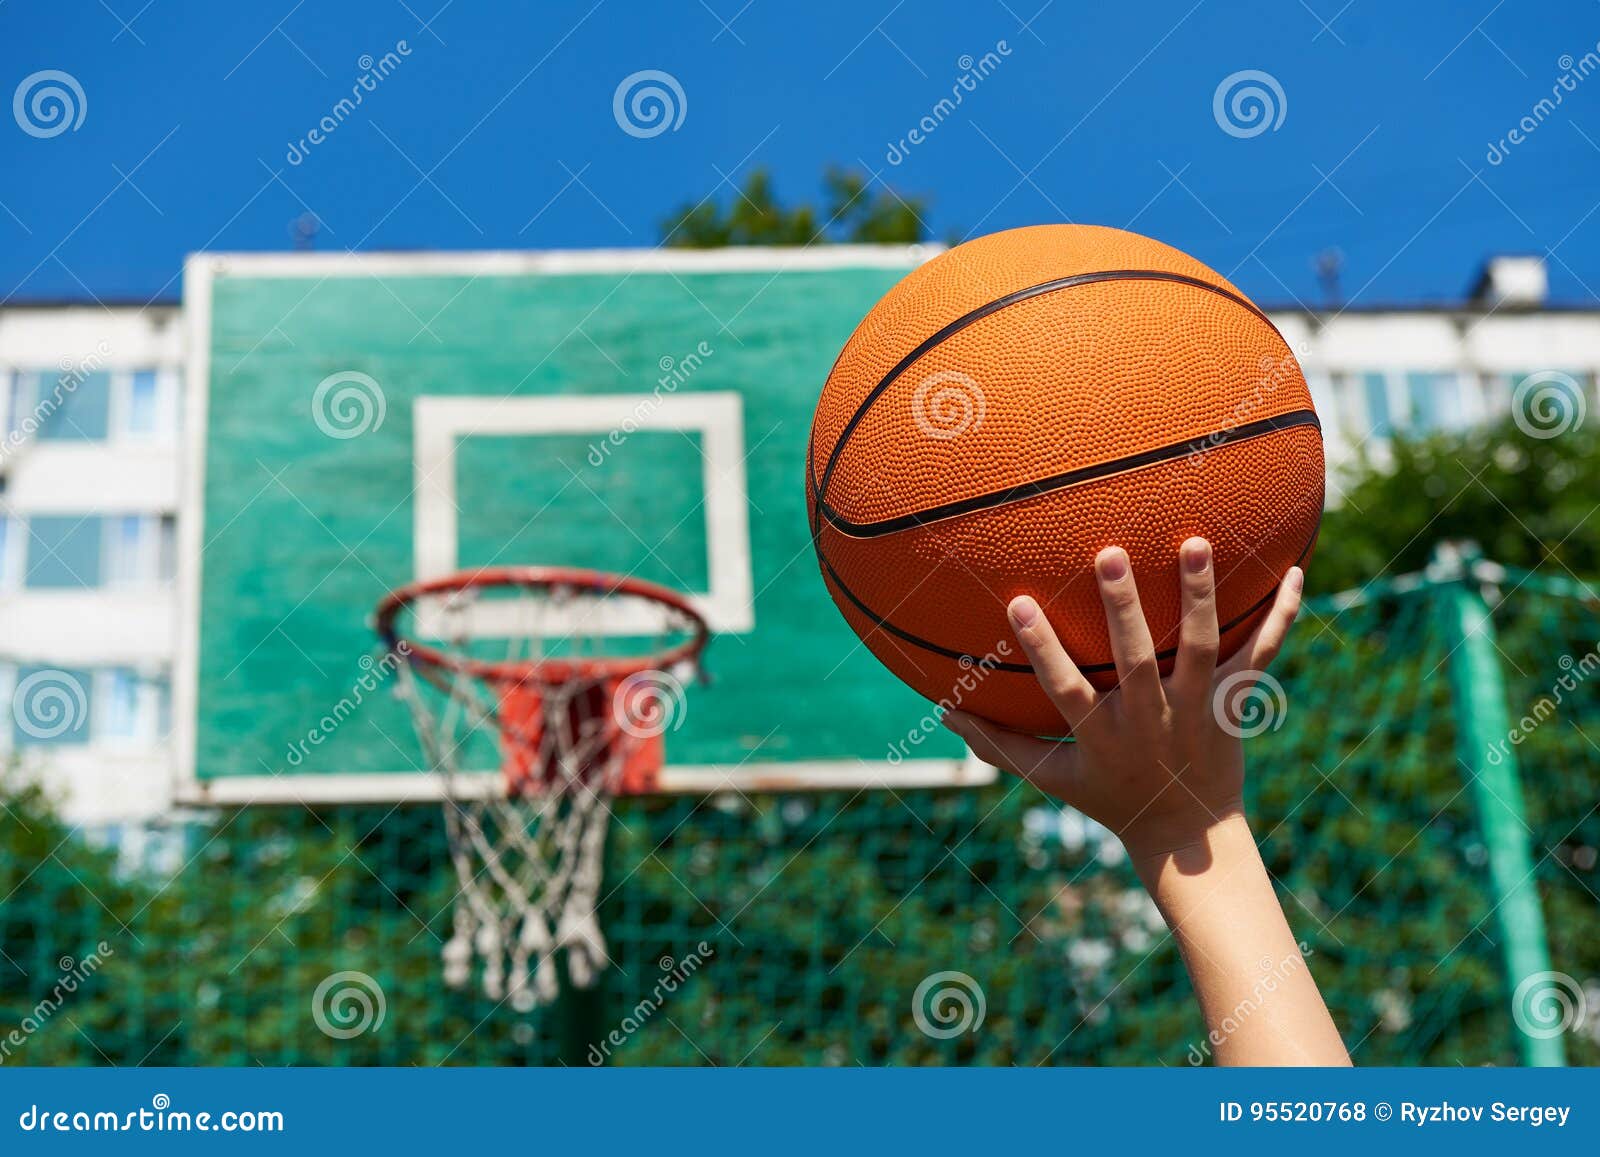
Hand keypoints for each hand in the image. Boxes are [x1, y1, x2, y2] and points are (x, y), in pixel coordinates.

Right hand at [943, 537, 1302, 861]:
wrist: (1189, 835)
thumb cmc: (1110, 799)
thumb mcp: (1052, 779)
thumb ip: (1000, 744)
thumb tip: (943, 711)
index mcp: (1104, 737)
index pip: (1066, 690)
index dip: (1043, 650)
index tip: (1018, 603)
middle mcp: (1153, 721)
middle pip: (1138, 662)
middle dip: (1124, 609)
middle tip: (1110, 554)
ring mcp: (1199, 710)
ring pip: (1204, 649)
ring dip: (1200, 597)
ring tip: (1196, 543)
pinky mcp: (1236, 703)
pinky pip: (1263, 655)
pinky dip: (1283, 616)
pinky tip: (1294, 570)